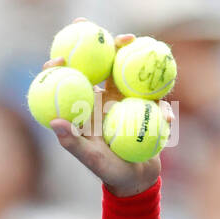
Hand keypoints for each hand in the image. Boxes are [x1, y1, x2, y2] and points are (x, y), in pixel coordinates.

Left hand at [43, 28, 168, 197]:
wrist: (135, 180)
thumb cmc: (108, 172)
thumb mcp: (90, 158)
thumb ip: (73, 142)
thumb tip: (54, 122)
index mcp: (88, 107)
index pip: (73, 80)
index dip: (64, 64)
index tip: (62, 57)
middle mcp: (105, 98)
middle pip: (105, 64)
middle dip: (111, 45)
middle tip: (121, 38)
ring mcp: (127, 99)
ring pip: (132, 70)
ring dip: (141, 57)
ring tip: (148, 52)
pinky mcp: (146, 104)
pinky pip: (155, 94)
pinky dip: (161, 100)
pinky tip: (166, 115)